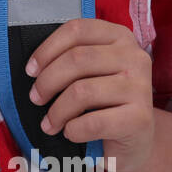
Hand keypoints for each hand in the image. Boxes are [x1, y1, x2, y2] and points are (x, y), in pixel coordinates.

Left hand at [24, 18, 154, 171]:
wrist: (136, 140)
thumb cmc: (105, 102)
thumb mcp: (91, 73)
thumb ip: (71, 60)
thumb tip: (33, 68)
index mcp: (120, 38)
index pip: (77, 30)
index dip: (47, 49)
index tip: (31, 70)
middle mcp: (135, 57)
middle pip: (77, 59)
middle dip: (47, 82)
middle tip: (35, 98)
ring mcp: (140, 87)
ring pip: (82, 92)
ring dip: (57, 111)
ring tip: (49, 123)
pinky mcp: (141, 118)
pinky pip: (93, 122)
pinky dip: (73, 130)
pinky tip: (70, 132)